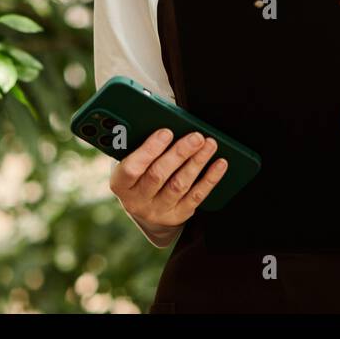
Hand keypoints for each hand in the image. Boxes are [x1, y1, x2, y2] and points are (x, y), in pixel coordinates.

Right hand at [110, 129, 228, 236]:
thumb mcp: (130, 160)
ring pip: (179, 185)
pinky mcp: (177, 216)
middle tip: (196, 137)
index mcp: (120, 183)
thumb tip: (164, 122)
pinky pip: (196, 196)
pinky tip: (219, 163)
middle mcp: (137, 201)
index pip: (131, 168)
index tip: (167, 131)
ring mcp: (157, 210)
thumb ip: (138, 144)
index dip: (149, 150)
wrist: (144, 207)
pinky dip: (210, 179)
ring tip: (209, 144)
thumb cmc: (138, 173)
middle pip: (158, 175)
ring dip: (197, 162)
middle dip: (179, 153)